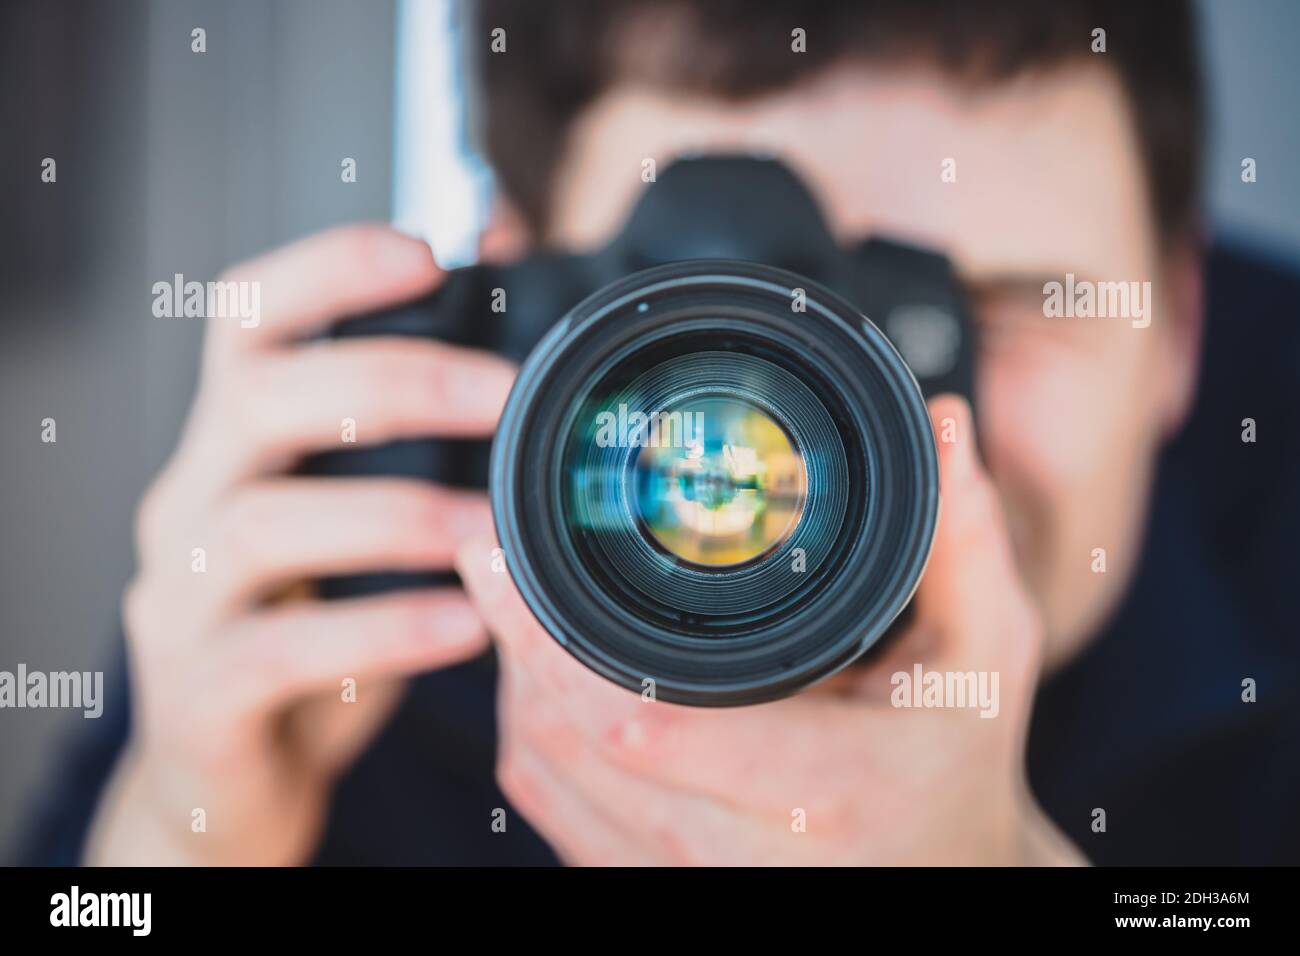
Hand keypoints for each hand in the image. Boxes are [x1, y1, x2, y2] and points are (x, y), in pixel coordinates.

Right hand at [87, 225, 515, 865]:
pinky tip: (464, 627)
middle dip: (386, 383)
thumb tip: (501, 267)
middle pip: (257, 400)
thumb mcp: (349, 511)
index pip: (246, 319)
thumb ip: (401, 420)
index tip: (428, 253)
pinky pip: (282, 653)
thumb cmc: (312, 619)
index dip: (327, 271)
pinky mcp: (200, 692)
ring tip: (494, 529)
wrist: (234, 768)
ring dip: (393, 517)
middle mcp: (190, 502)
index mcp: (232, 444)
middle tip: (503, 394)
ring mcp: (180, 599)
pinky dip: (380, 632)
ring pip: (262, 526)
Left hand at [458, 396, 1085, 864]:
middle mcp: (754, 856)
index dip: (557, 649)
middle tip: (485, 561)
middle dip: (516, 650)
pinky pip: (558, 817)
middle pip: (578, 751)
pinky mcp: (657, 887)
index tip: (508, 562)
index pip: (655, 730)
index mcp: (832, 788)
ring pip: (553, 786)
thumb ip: (962, 538)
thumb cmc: (961, 759)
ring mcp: (697, 884)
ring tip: (505, 609)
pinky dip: (532, 744)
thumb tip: (938, 419)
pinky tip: (534, 681)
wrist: (951, 875)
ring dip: (515, 693)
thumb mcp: (987, 651)